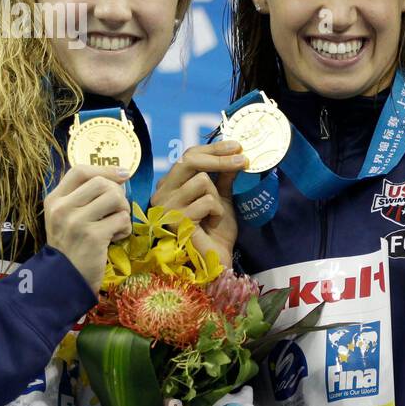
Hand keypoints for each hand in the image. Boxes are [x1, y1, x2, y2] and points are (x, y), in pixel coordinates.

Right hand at [44, 164, 133, 292]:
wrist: (65, 278)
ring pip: (115, 198)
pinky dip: (125, 229)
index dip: (104, 169)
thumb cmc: (71, 245)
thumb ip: (84, 196)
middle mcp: (62, 208)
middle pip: (102, 182)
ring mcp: (76, 222)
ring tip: (115, 224)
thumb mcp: (66, 217)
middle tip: (116, 211)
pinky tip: (115, 238)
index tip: (122, 174)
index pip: (79, 170)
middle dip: (118, 195)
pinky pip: (122, 220)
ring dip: (123, 211)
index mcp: (54, 199)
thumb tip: (119, 174)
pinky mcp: (92, 236)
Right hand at [151, 140, 246, 263]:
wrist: (215, 259)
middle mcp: (161, 193)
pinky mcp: (174, 219)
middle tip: (243, 159)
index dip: (214, 148)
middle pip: (189, 160)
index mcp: (170, 185)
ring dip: (216, 198)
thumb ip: (223, 176)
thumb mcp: (221, 197)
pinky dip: (216, 212)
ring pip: (201, 181)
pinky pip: (206, 201)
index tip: (237, 145)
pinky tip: (210, 224)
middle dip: (219, 158)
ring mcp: (165, 206)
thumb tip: (235, 153)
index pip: (188, 156)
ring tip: (214, 215)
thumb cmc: (215, 231)